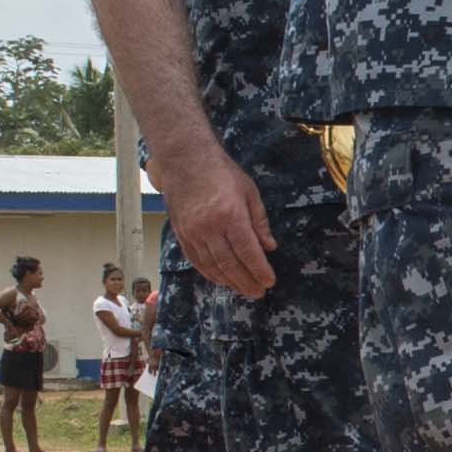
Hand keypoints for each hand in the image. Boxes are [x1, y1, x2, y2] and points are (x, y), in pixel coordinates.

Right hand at [163, 138, 276, 298]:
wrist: (185, 159)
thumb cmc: (221, 172)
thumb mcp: (249, 191)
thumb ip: (259, 221)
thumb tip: (269, 247)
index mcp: (231, 215)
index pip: (248, 251)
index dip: (259, 270)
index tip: (269, 281)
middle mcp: (210, 227)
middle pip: (230, 264)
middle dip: (247, 281)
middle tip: (258, 292)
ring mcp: (193, 232)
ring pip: (212, 266)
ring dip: (229, 282)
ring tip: (243, 290)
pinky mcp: (182, 234)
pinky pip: (196, 261)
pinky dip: (210, 274)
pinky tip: (221, 280)